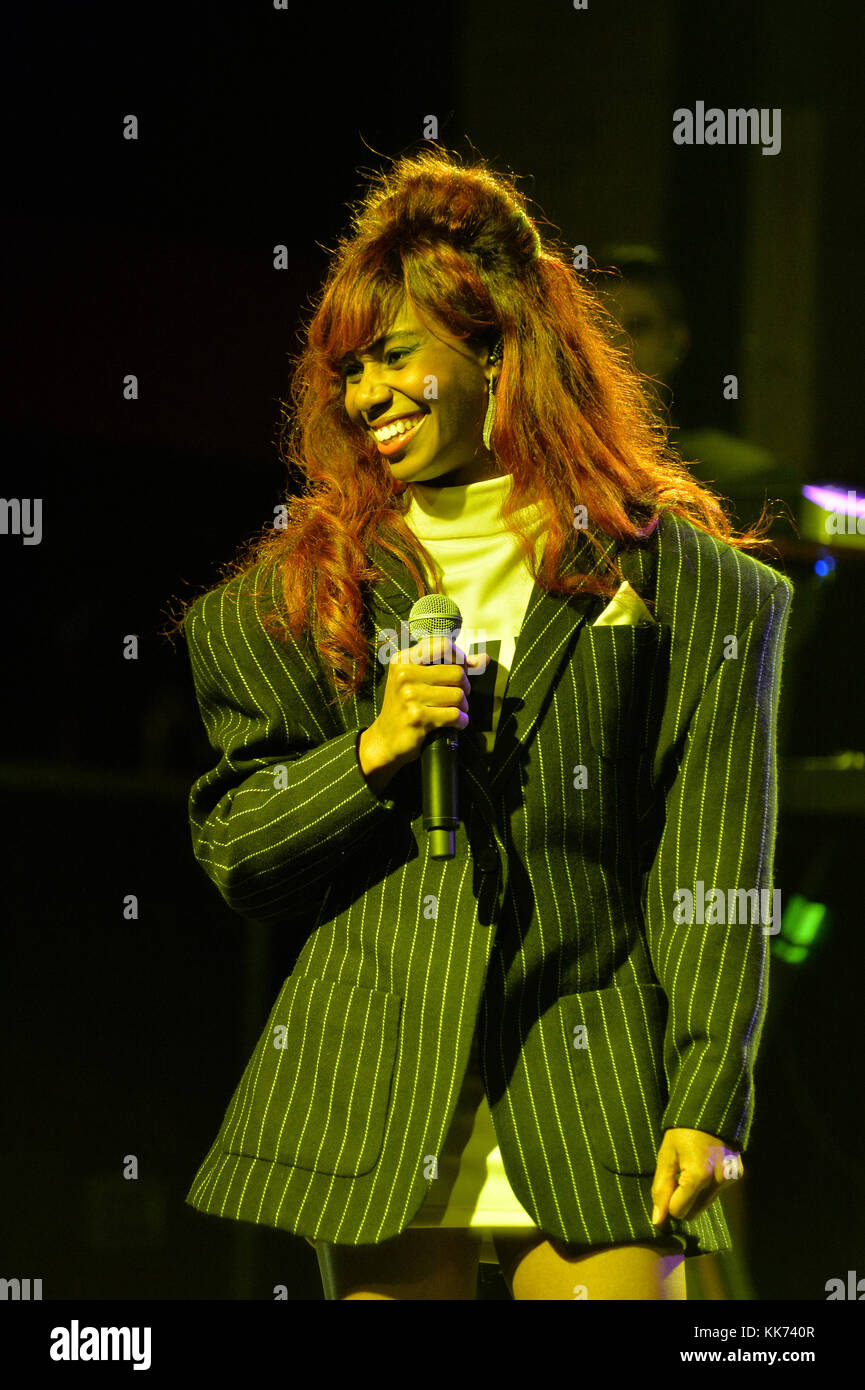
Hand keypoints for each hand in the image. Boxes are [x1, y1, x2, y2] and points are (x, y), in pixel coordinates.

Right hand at [367, 634, 488, 771]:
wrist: (386, 739)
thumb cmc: (405, 706)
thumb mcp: (418, 680)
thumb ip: (450, 665)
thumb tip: (483, 659)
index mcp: (404, 660)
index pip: (443, 645)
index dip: (460, 657)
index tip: (463, 669)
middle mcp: (404, 674)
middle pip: (457, 672)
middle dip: (464, 687)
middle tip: (458, 697)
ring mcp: (409, 696)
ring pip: (458, 695)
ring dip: (463, 707)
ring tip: (455, 711)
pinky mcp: (417, 717)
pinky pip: (454, 715)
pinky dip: (461, 721)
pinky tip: (455, 723)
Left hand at [651, 1128, 742, 1225]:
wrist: (710, 1109)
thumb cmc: (682, 1131)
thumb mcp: (666, 1156)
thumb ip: (661, 1188)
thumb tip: (657, 1220)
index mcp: (698, 1175)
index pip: (678, 1211)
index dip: (668, 1201)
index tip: (667, 1184)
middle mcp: (718, 1181)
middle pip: (693, 1214)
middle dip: (682, 1202)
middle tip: (677, 1177)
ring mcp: (730, 1179)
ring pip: (705, 1206)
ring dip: (694, 1195)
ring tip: (690, 1169)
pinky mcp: (737, 1175)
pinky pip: (716, 1194)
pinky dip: (707, 1187)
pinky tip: (703, 1166)